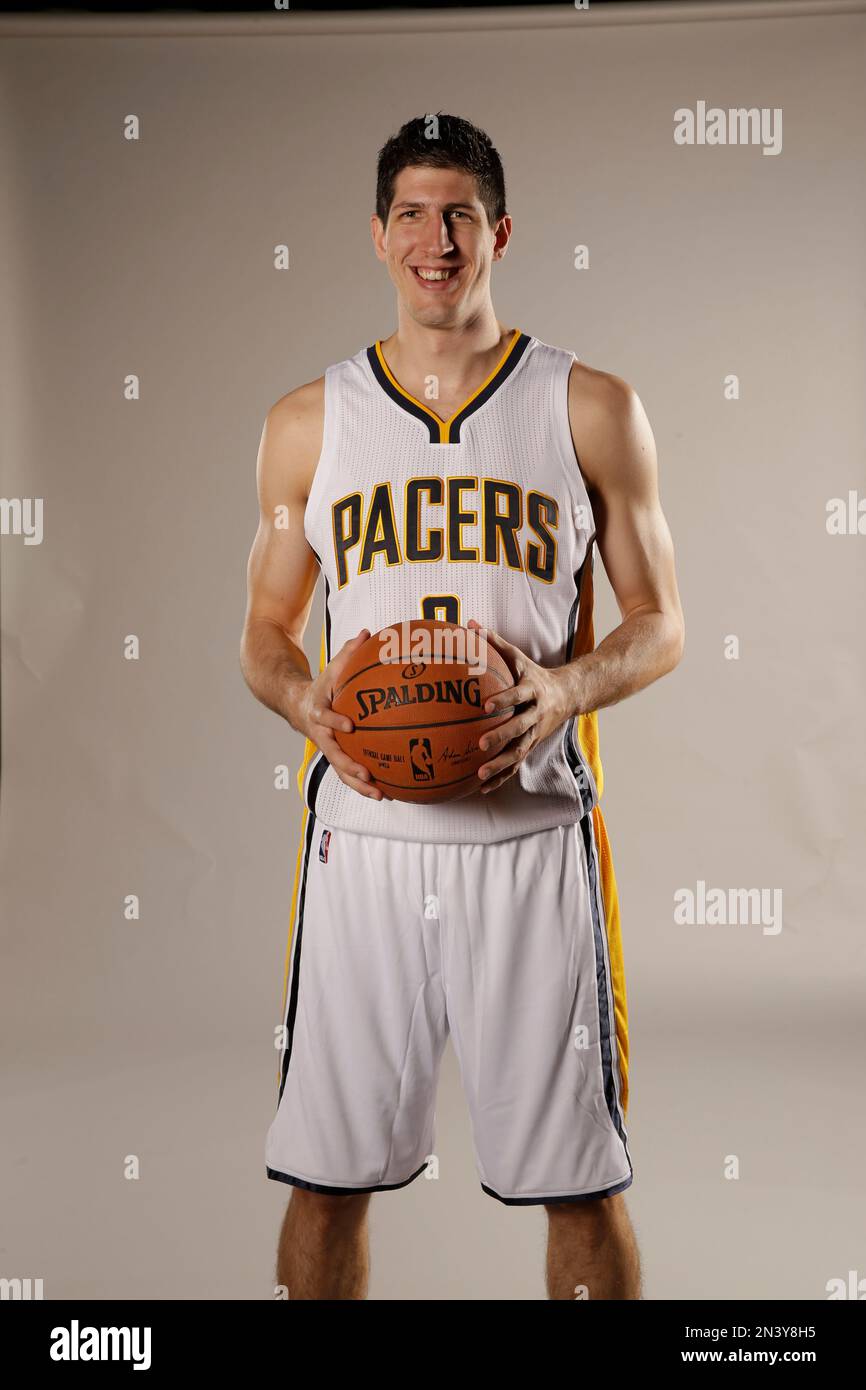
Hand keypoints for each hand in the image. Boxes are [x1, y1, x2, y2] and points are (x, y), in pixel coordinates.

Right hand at [295, 628, 392, 800]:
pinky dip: (366, 782)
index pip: (325, 717)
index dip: (335, 722)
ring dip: (360, 784)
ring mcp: (327, 748)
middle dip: (350, 767)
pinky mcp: (335, 756)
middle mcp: (322, 734)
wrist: (296, 705)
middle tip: (368, 774)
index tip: (350, 726)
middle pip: (333, 755)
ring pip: (341, 771)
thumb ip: (349, 653)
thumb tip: (368, 632)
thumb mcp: (331, 668)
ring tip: (383, 795)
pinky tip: (389, 790)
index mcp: (319, 712)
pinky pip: (350, 772)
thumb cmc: (321, 685)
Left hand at [468, 619, 571, 794]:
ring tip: (479, 774)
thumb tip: (469, 624)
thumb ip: (494, 642)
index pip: (517, 695)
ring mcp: (536, 733)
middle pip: (519, 727)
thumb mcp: (518, 657)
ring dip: (500, 765)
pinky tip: (482, 787)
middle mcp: (536, 714)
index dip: (503, 699)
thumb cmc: (535, 674)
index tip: (485, 706)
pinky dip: (501, 776)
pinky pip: (516, 764)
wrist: (570, 694)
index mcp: (533, 691)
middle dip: (500, 736)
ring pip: (518, 751)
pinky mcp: (533, 745)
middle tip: (480, 744)